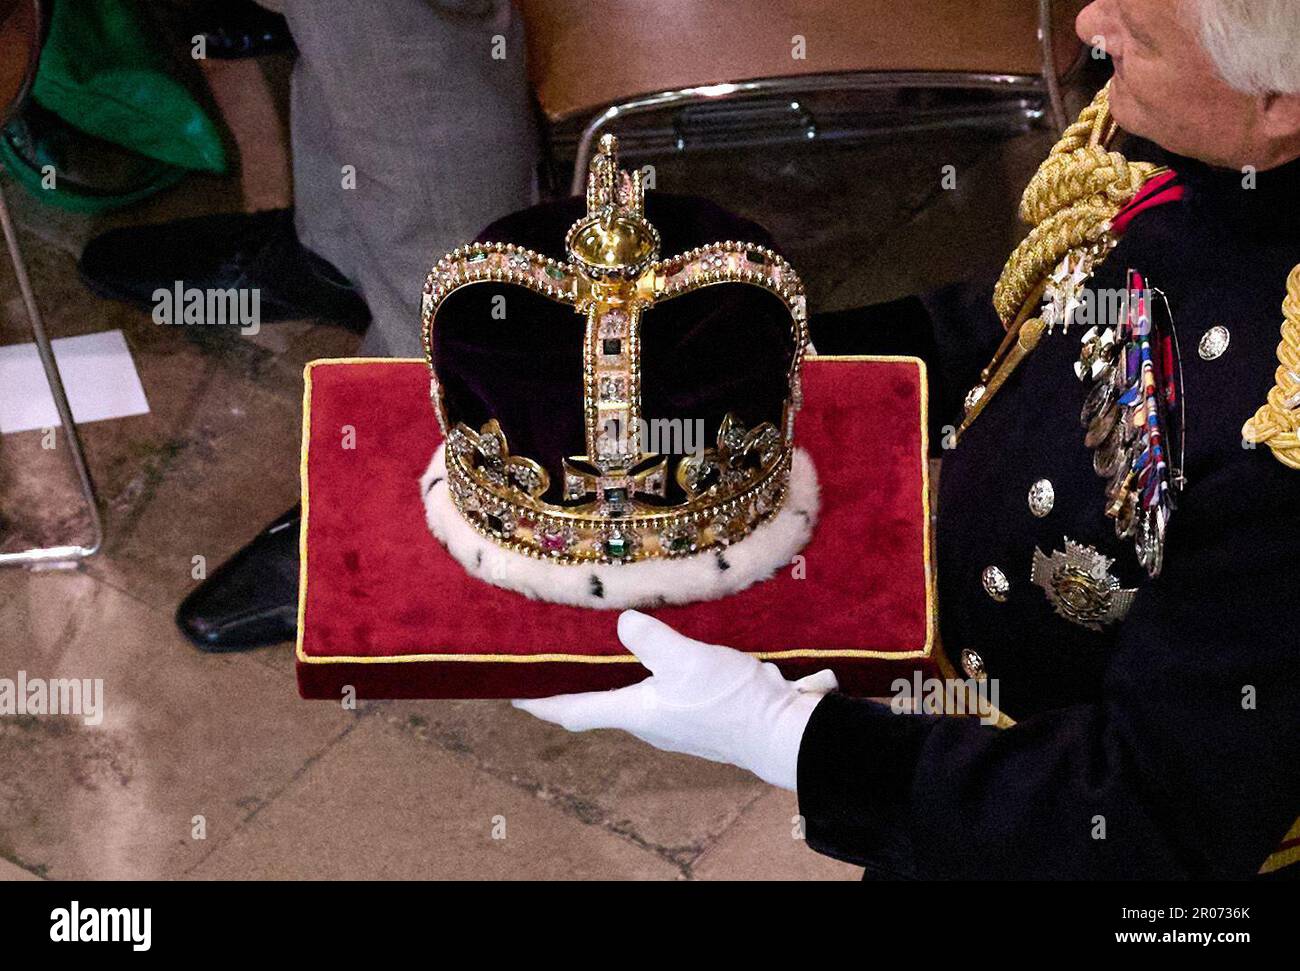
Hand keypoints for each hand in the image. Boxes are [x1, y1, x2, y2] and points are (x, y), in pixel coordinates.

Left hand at [512, 610, 837, 789]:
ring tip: (602, 650)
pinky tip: (664, 651)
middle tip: (555, 660)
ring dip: (615, 678)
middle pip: (600, 705)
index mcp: (637, 713)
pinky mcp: (703, 713)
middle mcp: (650, 723)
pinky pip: (667, 690)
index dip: (541, 702)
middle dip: (577, 685)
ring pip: (634, 696)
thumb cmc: (731, 703)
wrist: (783, 734)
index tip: (511, 696)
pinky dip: (652, 673)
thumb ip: (649, 638)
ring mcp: (677, 722)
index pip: (575, 710)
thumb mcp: (686, 660)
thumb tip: (622, 621)